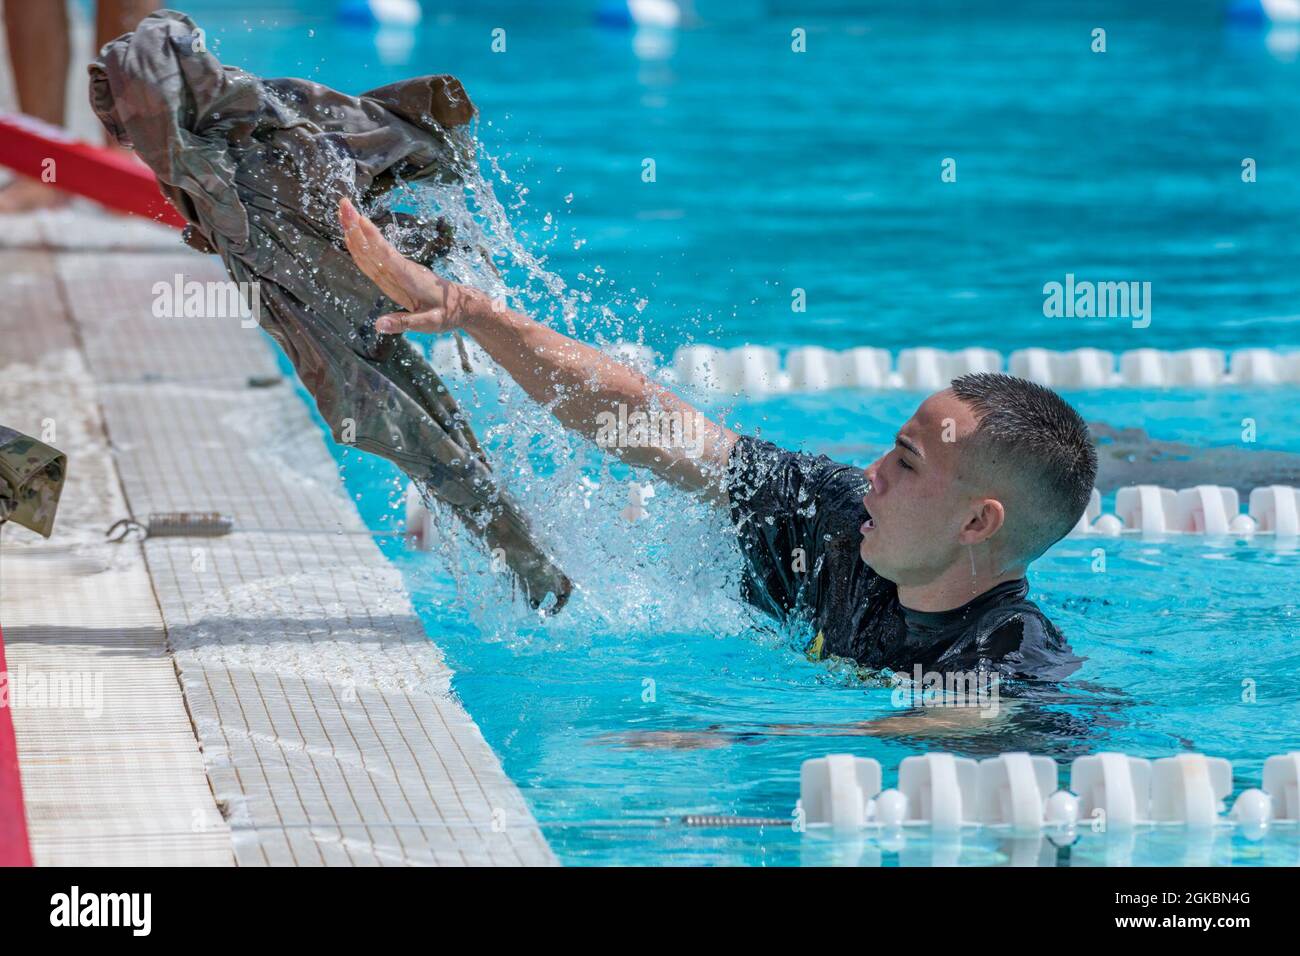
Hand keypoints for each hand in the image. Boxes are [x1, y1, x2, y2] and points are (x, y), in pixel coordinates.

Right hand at [339, 197, 489, 333]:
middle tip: (343, 204)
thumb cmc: (447, 314)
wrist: (460, 305)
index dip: (374, 240)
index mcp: (409, 279)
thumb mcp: (429, 324)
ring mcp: (397, 270)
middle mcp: (400, 270)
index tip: (360, 221)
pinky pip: (374, 257)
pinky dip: (361, 245)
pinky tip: (351, 235)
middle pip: (375, 247)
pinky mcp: (395, 272)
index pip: (388, 257)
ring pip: (372, 249)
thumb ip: (404, 323)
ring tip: (343, 211)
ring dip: (357, 230)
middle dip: (358, 227)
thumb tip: (377, 326)